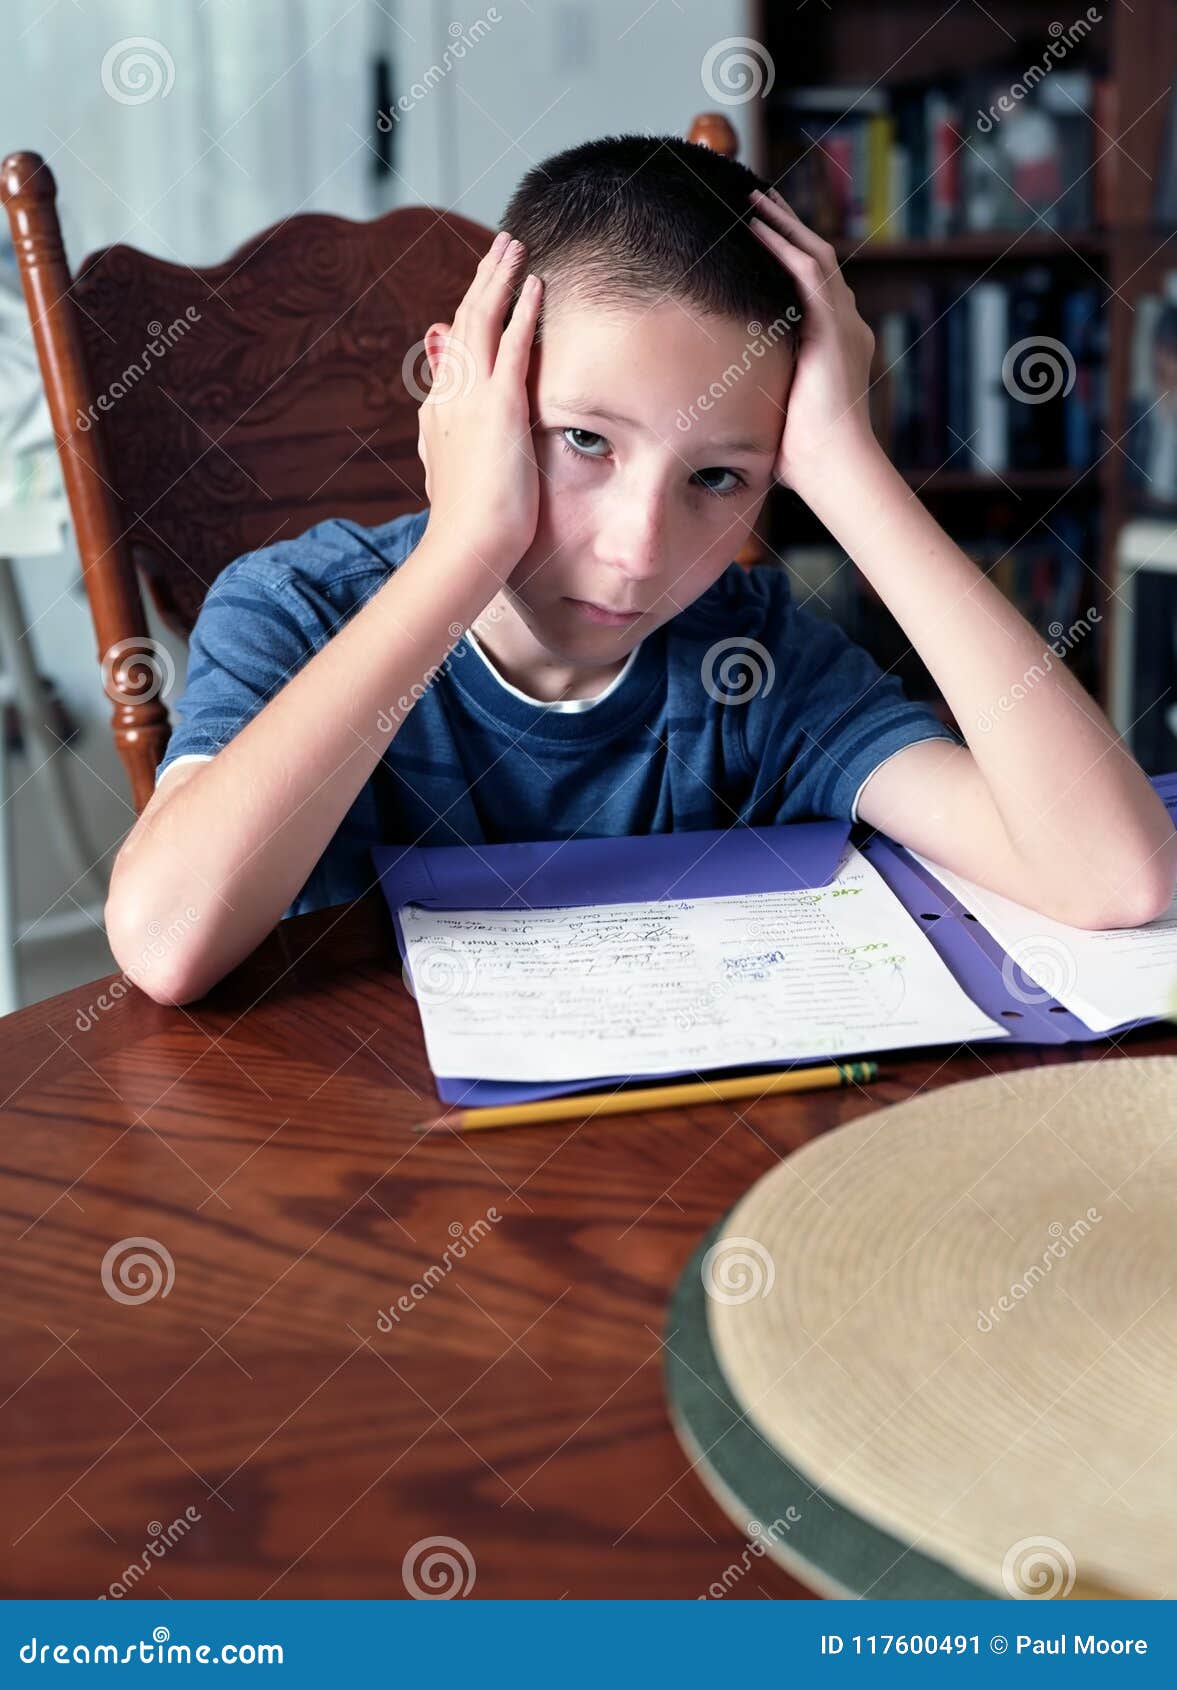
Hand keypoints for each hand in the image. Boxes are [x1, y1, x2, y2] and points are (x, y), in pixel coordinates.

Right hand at [416, 231, 542, 581]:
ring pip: (483, 320)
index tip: (484, 289)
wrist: (466, 547)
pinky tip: (537, 284)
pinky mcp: (499, 406)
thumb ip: (444, 440)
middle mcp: (449, 395)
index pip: (454, 350)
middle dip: (483, 280)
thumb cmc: (466, 527)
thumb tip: (435, 415)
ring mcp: (471, 398)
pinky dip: (523, 310)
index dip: (469, 314)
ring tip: (515, 247)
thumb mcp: (449, 476)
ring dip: (500, 278)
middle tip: (501, 246)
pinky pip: (512, 345)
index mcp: (438, 412)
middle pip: (464, 321)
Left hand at [747, 187, 878, 490]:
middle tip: (757, 199)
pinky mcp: (834, 329)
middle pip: (817, 260)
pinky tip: (759, 227)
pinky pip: (809, 274)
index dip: (788, 257)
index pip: (812, 288)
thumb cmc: (802, 457)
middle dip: (788, 228)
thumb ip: (755, 394)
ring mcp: (844, 324)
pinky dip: (784, 247)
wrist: (834, 468)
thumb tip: (714, 406)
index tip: (761, 236)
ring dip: (783, 226)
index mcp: (835, 344)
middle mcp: (846, 326)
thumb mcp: (773, 412)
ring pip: (815, 256)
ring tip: (754, 199)